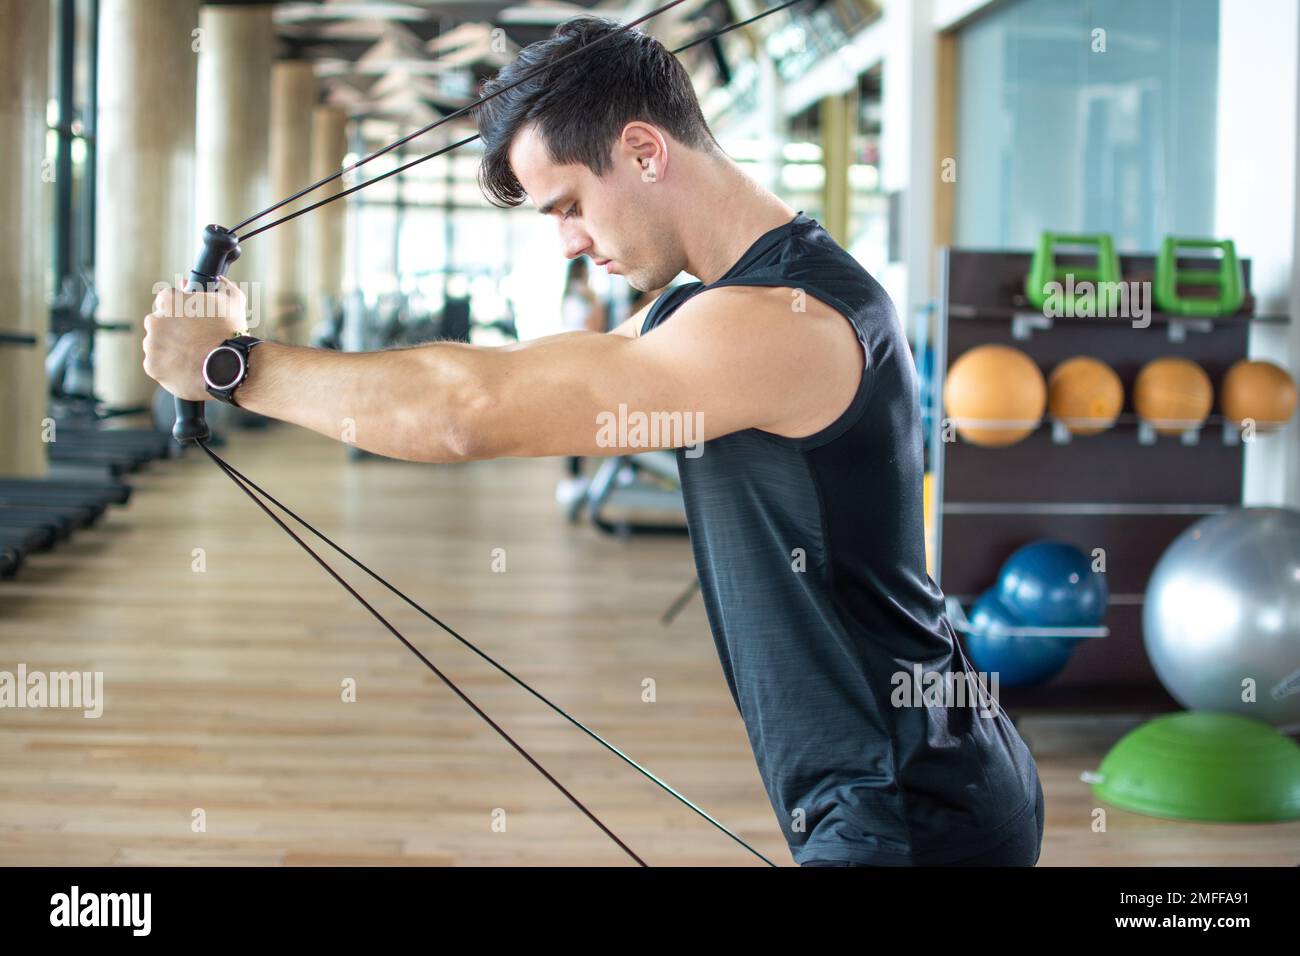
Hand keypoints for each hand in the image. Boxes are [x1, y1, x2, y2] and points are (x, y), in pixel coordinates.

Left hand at [142, 276, 246, 400]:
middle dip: (171, 329)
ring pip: (156, 345)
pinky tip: (187, 367)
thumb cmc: (232, 333)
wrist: (232, 369)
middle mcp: (155, 321)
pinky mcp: (152, 367)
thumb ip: (220, 285)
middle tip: (193, 339)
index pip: (165, 299)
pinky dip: (168, 367)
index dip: (179, 308)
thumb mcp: (233, 300)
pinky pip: (156, 365)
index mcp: (169, 301)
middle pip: (158, 323)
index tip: (190, 319)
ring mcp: (152, 345)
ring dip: (169, 348)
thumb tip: (211, 280)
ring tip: (192, 356)